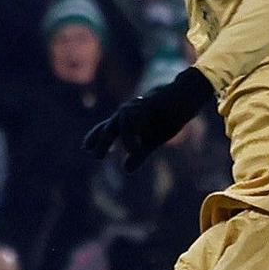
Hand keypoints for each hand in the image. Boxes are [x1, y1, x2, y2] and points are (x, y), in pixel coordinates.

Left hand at [81, 67, 215, 171]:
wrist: (183, 99)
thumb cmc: (166, 118)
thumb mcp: (151, 141)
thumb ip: (138, 155)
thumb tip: (126, 170)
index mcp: (127, 121)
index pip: (106, 128)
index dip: (95, 137)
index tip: (85, 148)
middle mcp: (128, 113)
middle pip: (109, 127)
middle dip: (101, 141)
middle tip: (96, 156)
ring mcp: (137, 108)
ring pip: (120, 123)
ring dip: (115, 139)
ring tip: (119, 153)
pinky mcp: (149, 106)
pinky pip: (135, 120)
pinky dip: (132, 136)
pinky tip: (134, 149)